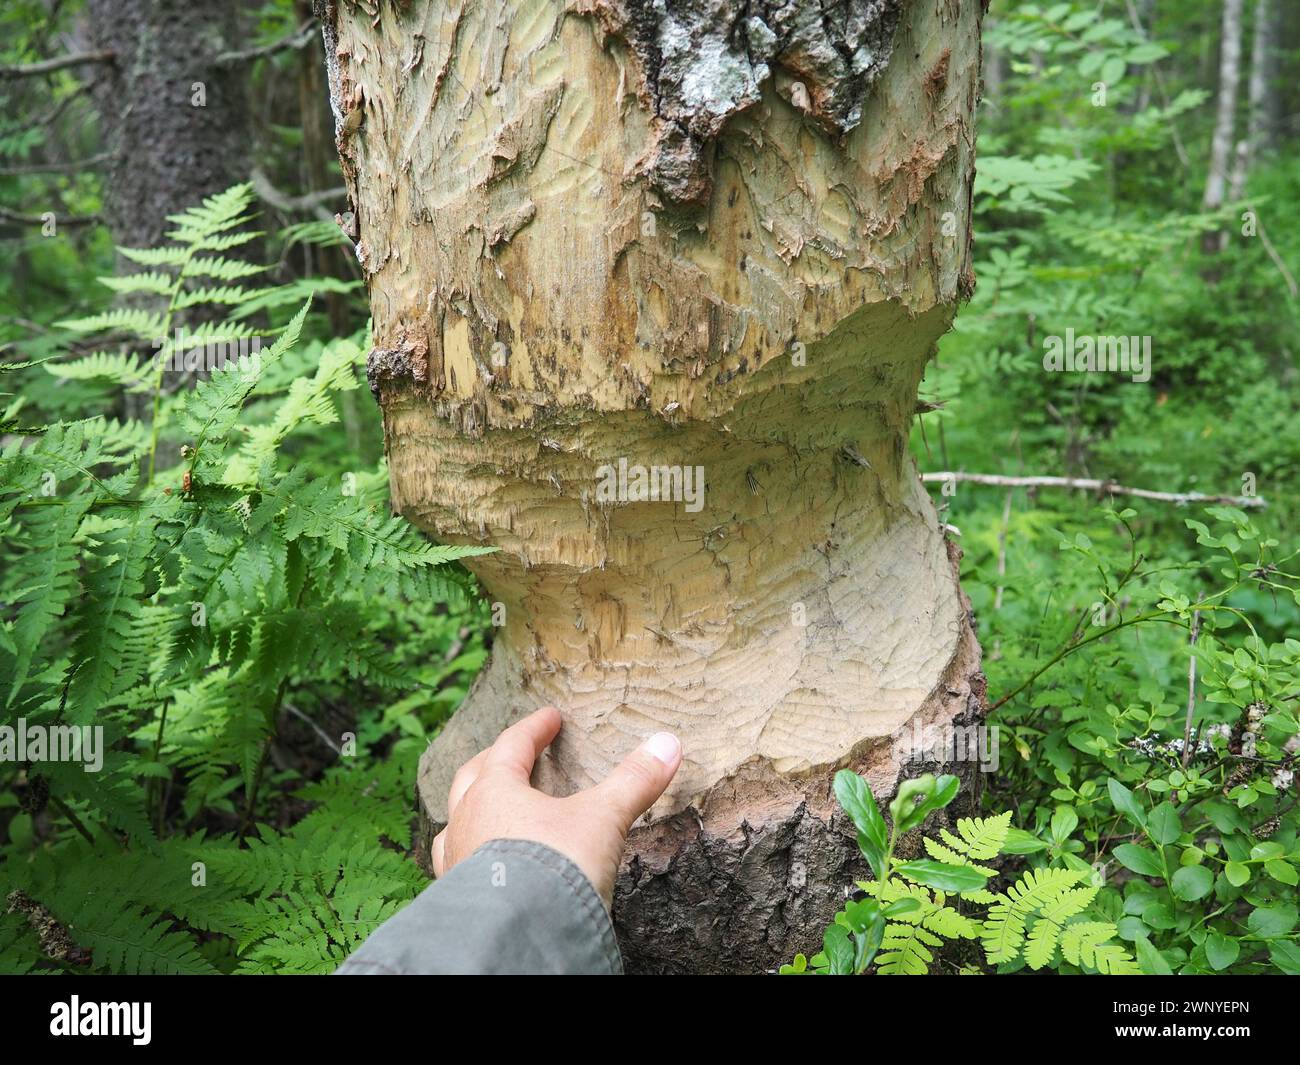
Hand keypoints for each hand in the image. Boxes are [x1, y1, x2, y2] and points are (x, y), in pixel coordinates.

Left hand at [431, 706, 681, 903]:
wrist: (520, 934)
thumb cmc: (554, 868)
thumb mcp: (603, 819)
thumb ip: (633, 781)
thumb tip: (668, 743)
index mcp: (495, 791)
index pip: (513, 745)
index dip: (534, 729)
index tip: (550, 717)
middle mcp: (467, 820)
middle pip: (472, 777)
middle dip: (493, 760)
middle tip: (511, 752)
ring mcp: (456, 860)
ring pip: (456, 821)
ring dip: (472, 808)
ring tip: (485, 807)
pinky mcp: (459, 898)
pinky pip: (455, 865)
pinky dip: (468, 853)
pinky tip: (481, 863)